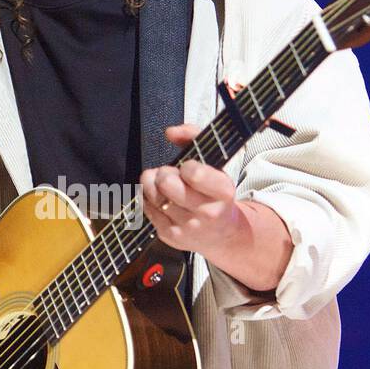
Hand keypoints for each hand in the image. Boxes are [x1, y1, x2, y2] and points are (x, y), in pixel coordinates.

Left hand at [140, 124, 247, 260]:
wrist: (222, 233)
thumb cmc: (215, 193)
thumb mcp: (215, 164)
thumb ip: (194, 138)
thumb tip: (170, 132)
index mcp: (223, 192)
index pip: (194, 174)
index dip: (186, 166)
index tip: (189, 168)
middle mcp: (207, 212)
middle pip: (167, 184)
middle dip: (164, 173)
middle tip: (170, 175)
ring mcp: (187, 227)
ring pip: (153, 196)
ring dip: (153, 184)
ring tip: (163, 184)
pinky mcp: (170, 236)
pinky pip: (146, 209)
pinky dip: (149, 198)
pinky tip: (161, 198)